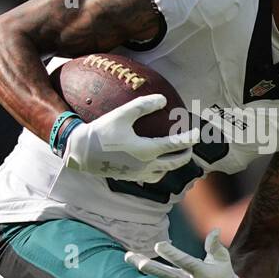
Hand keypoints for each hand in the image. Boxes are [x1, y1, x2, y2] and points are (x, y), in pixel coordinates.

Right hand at [62, 94, 196, 183]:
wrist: (81, 153)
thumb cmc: (101, 131)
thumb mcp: (122, 114)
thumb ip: (143, 105)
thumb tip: (163, 100)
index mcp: (145, 150)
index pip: (175, 146)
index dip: (189, 139)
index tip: (198, 133)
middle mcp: (145, 165)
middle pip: (175, 163)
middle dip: (186, 154)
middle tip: (190, 145)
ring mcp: (138, 173)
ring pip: (164, 172)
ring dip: (174, 164)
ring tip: (176, 154)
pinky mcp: (131, 177)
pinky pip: (152, 177)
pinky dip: (160, 170)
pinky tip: (156, 162)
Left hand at [125, 228, 243, 277]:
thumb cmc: (223, 274)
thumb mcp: (223, 259)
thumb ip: (215, 246)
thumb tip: (214, 230)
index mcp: (203, 274)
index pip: (185, 263)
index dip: (172, 255)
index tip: (158, 245)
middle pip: (168, 276)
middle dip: (153, 268)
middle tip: (138, 261)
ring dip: (145, 268)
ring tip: (128, 257)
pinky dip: (146, 275)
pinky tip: (133, 264)